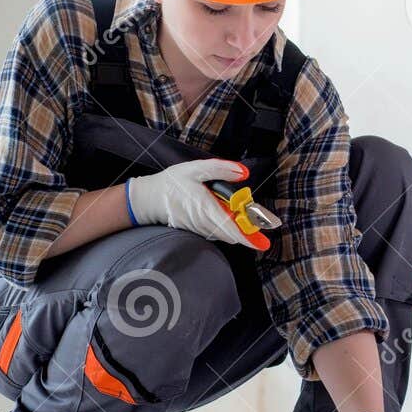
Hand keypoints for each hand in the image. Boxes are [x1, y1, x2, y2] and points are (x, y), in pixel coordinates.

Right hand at [126, 158, 263, 248]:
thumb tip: (243, 172)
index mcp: (207, 209)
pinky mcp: (197, 230)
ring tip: (246, 215)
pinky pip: (218, 232)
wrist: (148, 199)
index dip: (249, 237)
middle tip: (262, 219)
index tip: (263, 242)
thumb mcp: (196, 169)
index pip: (232, 229)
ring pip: (226, 234)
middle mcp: (205, 224)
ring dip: (239, 228)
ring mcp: (201, 229)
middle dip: (249, 229)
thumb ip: (222, 169)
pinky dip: (228, 227)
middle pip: (233, 234)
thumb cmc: (171, 183)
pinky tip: (228, 214)